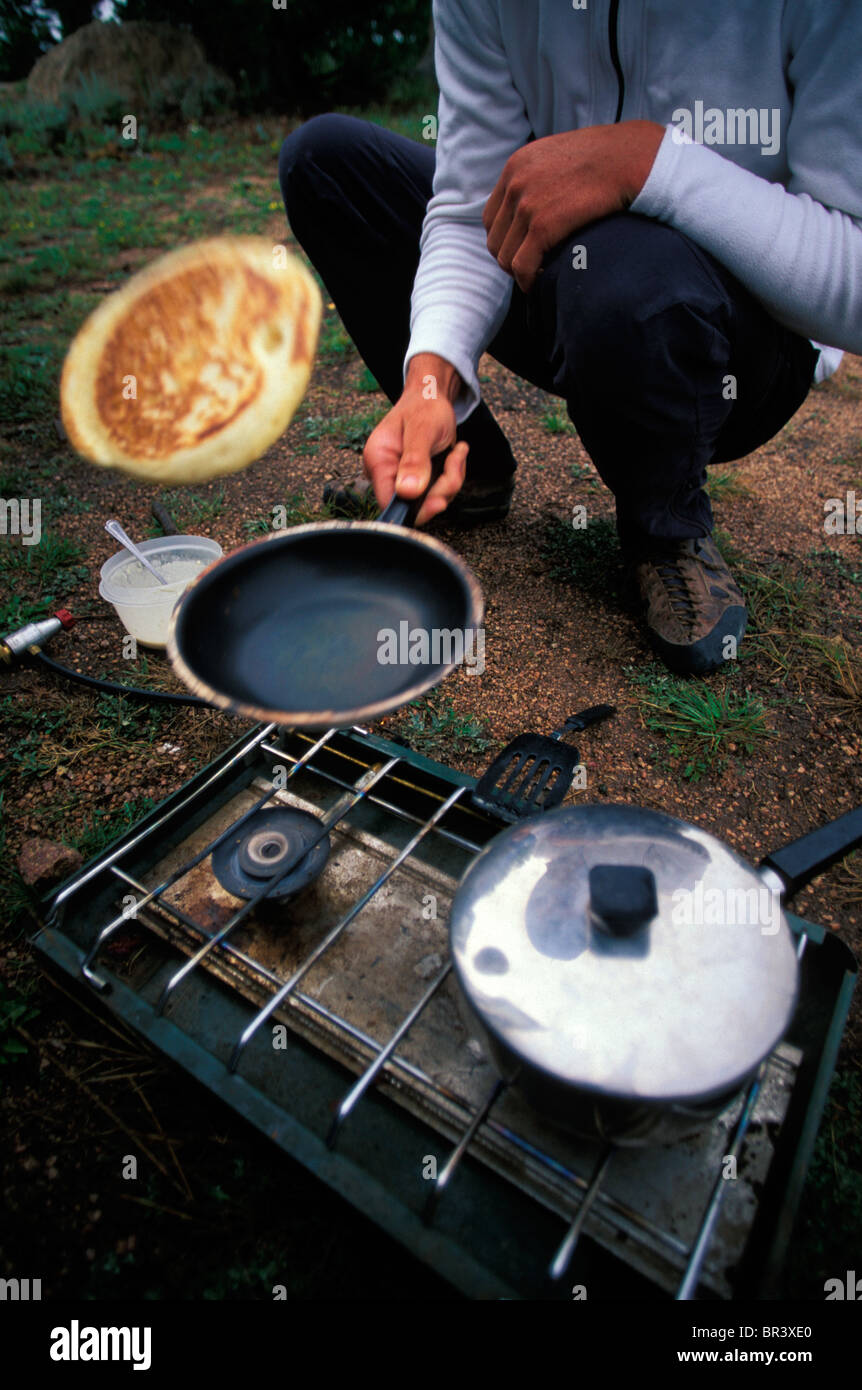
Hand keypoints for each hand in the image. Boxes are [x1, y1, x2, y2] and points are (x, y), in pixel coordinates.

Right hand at [363, 354, 467, 525]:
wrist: (432, 397)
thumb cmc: (424, 407)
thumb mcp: (422, 429)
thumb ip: (414, 460)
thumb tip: (407, 492)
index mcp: (378, 459)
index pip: (389, 501)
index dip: (414, 508)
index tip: (439, 501)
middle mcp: (387, 473)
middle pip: (414, 504)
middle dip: (441, 488)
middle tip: (455, 461)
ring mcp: (404, 479)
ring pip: (431, 500)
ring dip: (451, 479)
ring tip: (456, 453)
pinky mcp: (419, 481)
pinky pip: (439, 492)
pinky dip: (453, 476)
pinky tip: (455, 455)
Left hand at [483, 120, 664, 292]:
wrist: (633, 158)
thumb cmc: (610, 159)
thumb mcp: (564, 156)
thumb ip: (543, 176)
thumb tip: (541, 202)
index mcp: (516, 166)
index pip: (493, 218)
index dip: (507, 241)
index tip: (526, 252)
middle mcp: (515, 183)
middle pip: (496, 240)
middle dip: (513, 259)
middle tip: (536, 268)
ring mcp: (526, 204)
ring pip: (506, 258)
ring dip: (523, 273)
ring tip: (543, 274)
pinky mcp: (542, 225)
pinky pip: (522, 267)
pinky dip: (529, 281)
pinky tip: (544, 282)